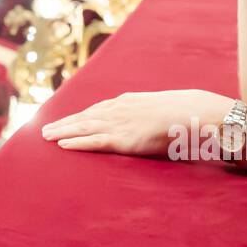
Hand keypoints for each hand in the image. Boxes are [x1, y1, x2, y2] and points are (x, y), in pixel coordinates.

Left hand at [41, 90, 226, 155]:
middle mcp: (122, 108)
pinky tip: (62, 146)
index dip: (80, 115)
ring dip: (63, 132)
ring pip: (85, 127)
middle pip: (86, 116)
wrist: (203, 114)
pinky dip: (77, 143)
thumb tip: (153, 124)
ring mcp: (123, 123)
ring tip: (45, 137)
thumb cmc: (191, 114)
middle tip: (44, 129)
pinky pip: (96, 142)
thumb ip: (153, 116)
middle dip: (64, 123)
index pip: (99, 108)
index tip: (65, 120)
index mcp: (132, 101)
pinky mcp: (127, 139)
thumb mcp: (167, 111)